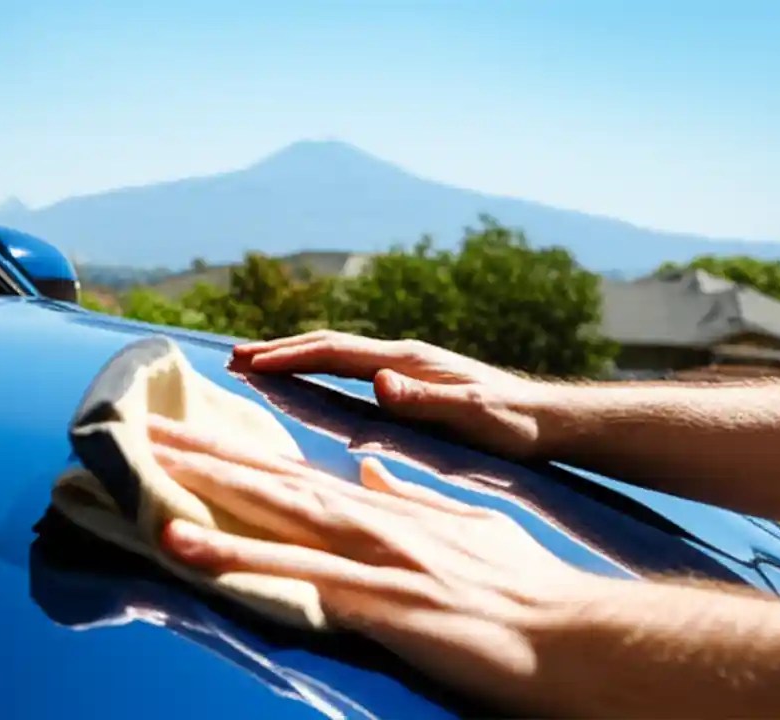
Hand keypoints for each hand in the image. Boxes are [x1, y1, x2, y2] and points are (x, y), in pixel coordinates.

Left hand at [148, 415, 604, 713]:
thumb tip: (369, 468)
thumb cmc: (523, 591)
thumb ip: (411, 495)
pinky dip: (236, 556)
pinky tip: (185, 547)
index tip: (185, 432)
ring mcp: (376, 553)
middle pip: (272, 476)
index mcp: (386, 507)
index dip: (237, 449)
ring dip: (206, 490)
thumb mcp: (465, 527)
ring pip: (274, 511)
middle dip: (204, 452)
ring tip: (143, 472)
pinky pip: (294, 573)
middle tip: (139, 428)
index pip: (296, 470)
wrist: (575, 634)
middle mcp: (372, 517)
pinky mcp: (382, 596)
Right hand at [232, 331, 559, 458]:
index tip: (248, 362)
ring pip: (335, 354)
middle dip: (278, 349)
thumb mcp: (472, 415)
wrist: (547, 420)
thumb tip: (377, 381)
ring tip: (255, 362)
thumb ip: (424, 400)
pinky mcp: (409, 381)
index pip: (335, 352)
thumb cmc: (511, 424)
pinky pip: (349, 369)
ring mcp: (404, 366)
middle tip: (232, 356)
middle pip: (326, 344)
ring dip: (293, 355)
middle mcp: (400, 356)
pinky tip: (308, 379)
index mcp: (406, 360)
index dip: (289, 356)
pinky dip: (317, 368)